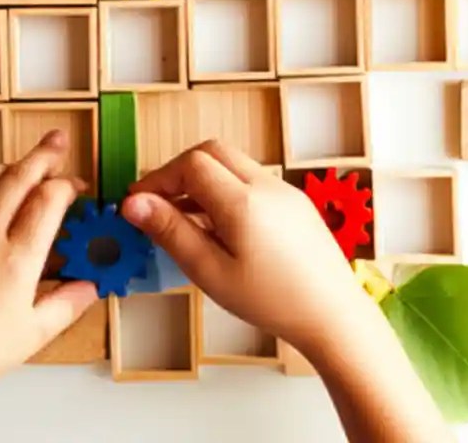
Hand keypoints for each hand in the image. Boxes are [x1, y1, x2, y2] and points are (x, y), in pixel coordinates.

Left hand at [0, 132, 97, 440]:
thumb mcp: (33, 333)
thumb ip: (66, 303)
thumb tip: (90, 287)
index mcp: (17, 259)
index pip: (49, 199)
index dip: (67, 185)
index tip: (74, 186)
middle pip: (18, 176)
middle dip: (43, 156)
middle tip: (56, 144)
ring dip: (5, 167)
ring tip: (18, 168)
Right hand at [122, 140, 371, 354]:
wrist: (333, 315)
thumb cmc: (272, 301)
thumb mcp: (210, 272)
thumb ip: (171, 232)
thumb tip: (134, 204)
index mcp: (243, 201)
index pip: (190, 164)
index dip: (158, 179)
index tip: (137, 204)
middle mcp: (266, 186)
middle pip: (211, 153)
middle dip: (178, 172)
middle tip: (157, 205)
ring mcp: (285, 191)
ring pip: (233, 165)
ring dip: (203, 182)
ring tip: (183, 222)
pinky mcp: (296, 203)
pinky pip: (253, 182)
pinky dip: (226, 192)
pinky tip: (218, 228)